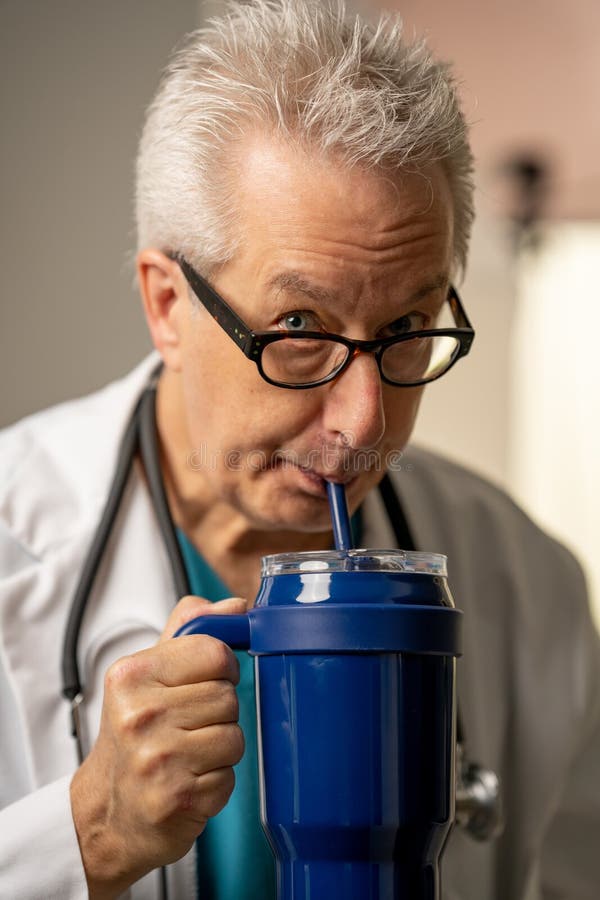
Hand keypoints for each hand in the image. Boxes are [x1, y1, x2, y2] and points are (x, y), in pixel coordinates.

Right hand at [70, 594, 246, 898]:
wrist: (108, 811)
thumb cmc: (135, 735)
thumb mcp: (149, 674)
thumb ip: (191, 631)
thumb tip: (236, 606)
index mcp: (132, 675)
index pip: (214, 652)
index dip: (221, 667)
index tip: (204, 681)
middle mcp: (140, 715)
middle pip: (228, 696)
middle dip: (218, 713)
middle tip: (187, 726)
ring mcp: (158, 759)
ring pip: (234, 736)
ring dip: (220, 749)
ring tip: (189, 754)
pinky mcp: (177, 798)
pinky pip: (229, 776)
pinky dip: (216, 782)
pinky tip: (189, 782)